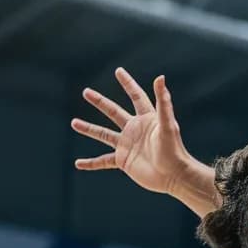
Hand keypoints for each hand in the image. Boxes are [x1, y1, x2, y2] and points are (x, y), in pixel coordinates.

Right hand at [72, 67, 193, 195]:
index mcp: (146, 119)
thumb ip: (163, 101)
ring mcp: (127, 145)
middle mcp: (135, 130)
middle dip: (100, 102)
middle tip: (86, 92)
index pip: (136, 96)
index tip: (118, 71)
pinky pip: (103, 161)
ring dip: (89, 129)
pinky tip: (78, 164)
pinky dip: (91, 163)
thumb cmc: (173, 150)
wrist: (173, 176)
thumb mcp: (167, 124)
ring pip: (104, 135)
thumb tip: (160, 77)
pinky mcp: (123, 161)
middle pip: (114, 112)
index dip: (128, 84)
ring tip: (74, 123)